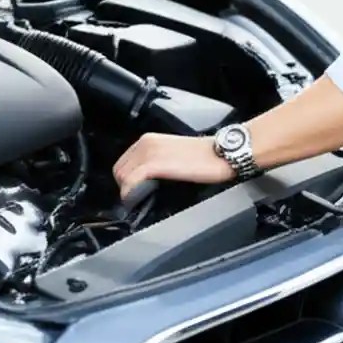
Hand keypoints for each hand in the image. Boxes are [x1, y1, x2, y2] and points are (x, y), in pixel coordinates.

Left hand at [111, 133, 234, 199]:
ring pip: (123, 177)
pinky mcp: (154, 164)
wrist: (221, 154)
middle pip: (120, 170)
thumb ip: (158, 164)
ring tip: (140, 202)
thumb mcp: (174, 156)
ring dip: (128, 192)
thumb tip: (148, 182)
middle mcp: (145, 143)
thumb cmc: (205, 157)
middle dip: (126, 187)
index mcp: (149, 140)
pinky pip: (131, 182)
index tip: (136, 192)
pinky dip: (131, 194)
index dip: (127, 180)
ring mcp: (148, 152)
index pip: (124, 162)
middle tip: (138, 200)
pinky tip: (140, 201)